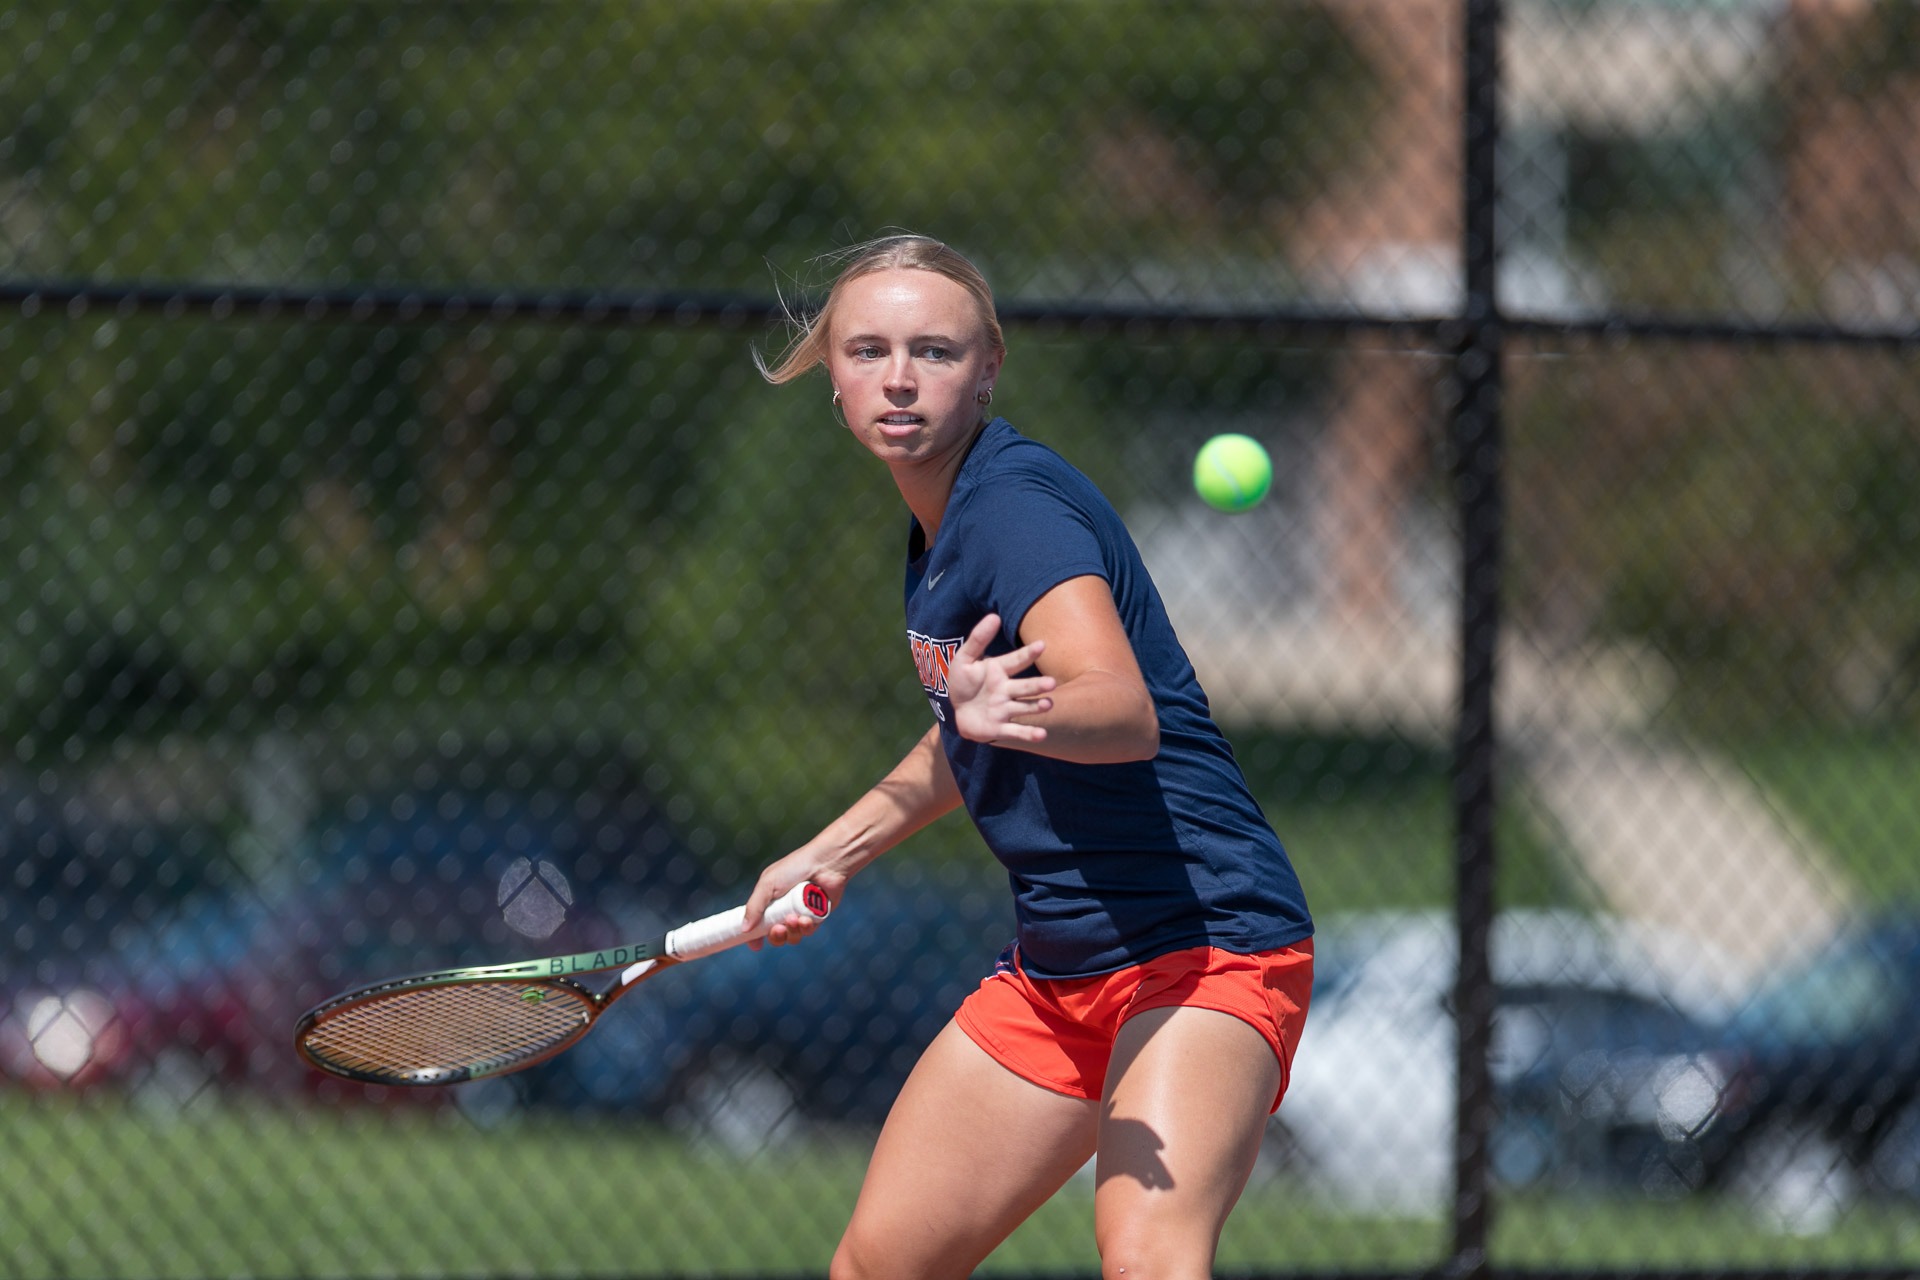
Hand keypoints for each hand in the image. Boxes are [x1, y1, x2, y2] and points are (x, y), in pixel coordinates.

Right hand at [741, 847, 845, 948]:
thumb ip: (754, 907)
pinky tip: (806, 918)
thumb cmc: (795, 867)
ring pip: (792, 936)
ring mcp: (800, 913)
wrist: (825, 863)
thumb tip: (744, 929)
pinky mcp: (816, 917)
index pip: (758, 923)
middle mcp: (784, 908)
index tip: (755, 945)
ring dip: (791, 931)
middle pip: (775, 934)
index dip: (755, 936)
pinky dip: (805, 928)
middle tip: (778, 929)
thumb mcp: (768, 884)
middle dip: (775, 936)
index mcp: (769, 900)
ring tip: (794, 919)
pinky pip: (807, 931)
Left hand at [947, 613, 1055, 746]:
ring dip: (1037, 706)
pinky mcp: (1000, 728)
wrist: (958, 711)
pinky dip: (1028, 733)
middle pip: (1025, 686)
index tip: (1041, 645)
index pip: (1016, 661)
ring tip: (1049, 704)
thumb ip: (979, 639)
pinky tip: (1041, 735)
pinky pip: (1015, 731)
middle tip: (1052, 683)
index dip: (1028, 653)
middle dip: (1038, 684)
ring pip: (1025, 707)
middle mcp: (1007, 690)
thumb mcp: (964, 659)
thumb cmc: (965, 682)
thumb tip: (994, 616)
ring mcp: (1005, 709)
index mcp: (999, 671)